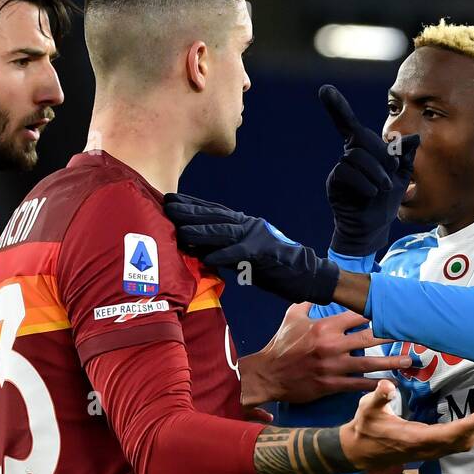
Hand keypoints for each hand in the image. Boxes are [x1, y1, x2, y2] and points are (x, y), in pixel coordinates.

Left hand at [163, 192, 338, 303]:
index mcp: (243, 224)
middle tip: (167, 206)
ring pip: (223, 232)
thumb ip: (225, 250)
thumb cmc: (274, 268)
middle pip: (214, 216)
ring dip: (200, 231)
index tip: (170, 199)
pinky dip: (222, 255)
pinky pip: (239, 253)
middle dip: (189, 211)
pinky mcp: (263, 253)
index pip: (213, 211)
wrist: (306, 274)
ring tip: (180, 231)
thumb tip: (201, 251)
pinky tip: (206, 257)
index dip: (191, 204)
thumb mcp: (245, 256)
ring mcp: (256, 237)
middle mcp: (248, 225)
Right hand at [242, 301, 394, 405]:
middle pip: (369, 338)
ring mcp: (333, 366)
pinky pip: (358, 384)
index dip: (375, 313)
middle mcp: (332, 345)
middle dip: (392, 337)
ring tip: (408, 361)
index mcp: (325, 326)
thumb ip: (307, 303)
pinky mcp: (331, 385)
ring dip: (391, 362)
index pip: (356, 316)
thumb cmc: (279, 345)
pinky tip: (389, 384)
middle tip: (411, 335)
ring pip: (368, 363)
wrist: (268, 374)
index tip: (392, 311)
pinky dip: (374, 384)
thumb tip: (315, 289)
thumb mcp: (291, 317)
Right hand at [321, 86, 418, 257]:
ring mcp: (340, 168)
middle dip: (381, 156)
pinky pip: (348, 173)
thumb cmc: (386, 201)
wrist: (371, 228)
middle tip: (393, 172)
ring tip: (384, 189)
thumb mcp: (402, 177)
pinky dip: (365, 183)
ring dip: (376, 173)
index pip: (349, 124)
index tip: (324, 89)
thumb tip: (414, 138)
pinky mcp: (334, 183)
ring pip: (357, 157)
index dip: (337, 107)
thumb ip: (405, 157)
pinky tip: (371, 194)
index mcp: (365, 149)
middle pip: (362, 139)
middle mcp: (349, 155)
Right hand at [339, 380, 473, 468]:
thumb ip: (377, 397)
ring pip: (463, 444)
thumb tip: (386, 385)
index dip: (467, 426)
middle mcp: (427, 449)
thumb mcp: (366, 410)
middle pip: (463, 440)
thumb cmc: (364, 428)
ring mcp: (430, 452)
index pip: (447, 434)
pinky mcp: (431, 451)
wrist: (358, 452)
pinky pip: (458, 444)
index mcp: (414, 439)